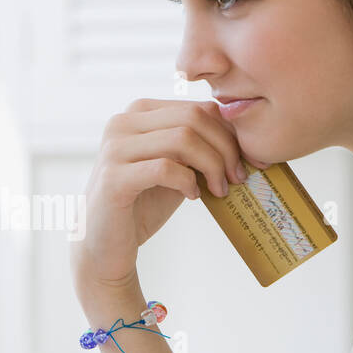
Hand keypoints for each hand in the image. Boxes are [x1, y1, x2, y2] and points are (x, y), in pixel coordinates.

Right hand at [70, 98, 266, 289]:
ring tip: (219, 189)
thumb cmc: (143, 204)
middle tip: (237, 178)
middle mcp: (122, 123)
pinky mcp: (113, 178)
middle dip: (225, 149)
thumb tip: (245, 138)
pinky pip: (165, 168)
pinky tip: (193, 196)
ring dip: (212, 166)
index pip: (198, 107)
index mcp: (138, 112)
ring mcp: (114, 148)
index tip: (248, 162)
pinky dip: (188, 181)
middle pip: (193, 118)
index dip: (230, 133)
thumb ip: (198, 147)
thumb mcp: (177, 167)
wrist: (105, 245)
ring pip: (183, 139)